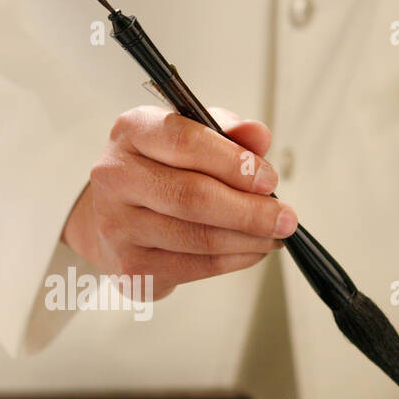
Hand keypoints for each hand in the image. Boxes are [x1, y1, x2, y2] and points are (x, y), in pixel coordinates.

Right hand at [62, 106, 295, 300]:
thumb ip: (226, 132)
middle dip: (249, 210)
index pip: (184, 142)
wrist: (114, 219)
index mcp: (131, 131)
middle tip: (284, 217)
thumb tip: (258, 135)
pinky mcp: (131, 267)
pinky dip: (233, 260)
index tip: (269, 180)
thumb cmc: (160, 171)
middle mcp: (115, 176)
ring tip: (273, 235)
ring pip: (197, 237)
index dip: (234, 163)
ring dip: (247, 239)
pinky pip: (195, 267)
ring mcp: (117, 226)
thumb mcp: (192, 138)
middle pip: (192, 196)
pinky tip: (251, 251)